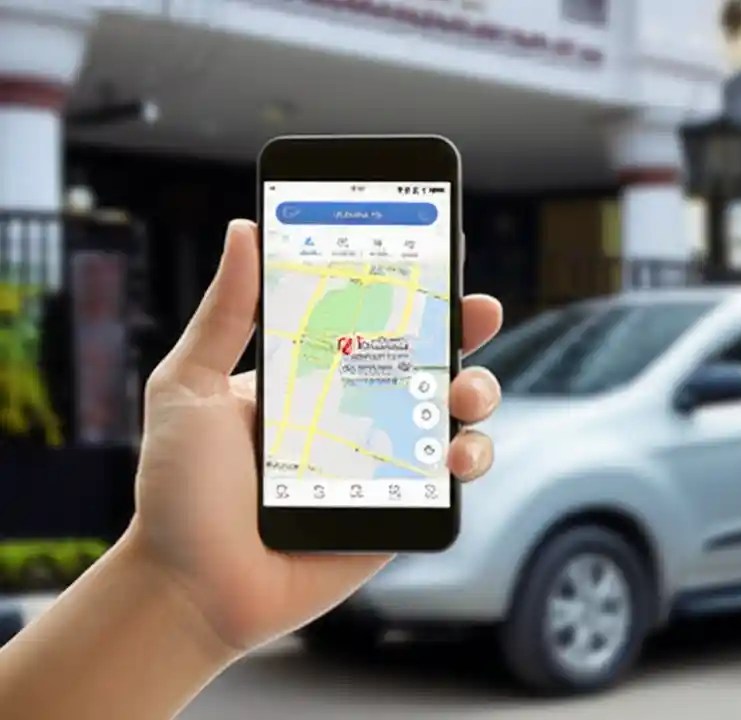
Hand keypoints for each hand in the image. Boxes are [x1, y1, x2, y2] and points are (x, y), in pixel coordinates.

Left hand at [125, 220, 502, 654]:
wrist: (191, 587)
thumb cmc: (178, 490)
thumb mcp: (187, 387)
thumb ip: (223, 315)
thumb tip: (243, 230)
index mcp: (312, 374)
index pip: (373, 317)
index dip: (414, 287)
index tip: (443, 254)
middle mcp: (355, 411)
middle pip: (429, 357)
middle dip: (466, 330)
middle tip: (479, 314)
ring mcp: (383, 461)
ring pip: (453, 414)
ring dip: (477, 392)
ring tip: (462, 395)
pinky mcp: (402, 509)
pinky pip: (452, 479)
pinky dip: (470, 459)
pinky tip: (455, 455)